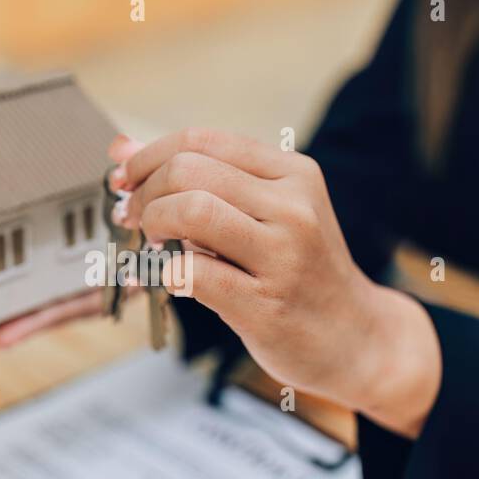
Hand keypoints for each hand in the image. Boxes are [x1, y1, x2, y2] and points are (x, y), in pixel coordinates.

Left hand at [113, 129, 441, 434]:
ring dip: (153, 224)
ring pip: (191, 211)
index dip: (149, 157)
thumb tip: (122, 147)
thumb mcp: (266, 213)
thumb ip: (202, 179)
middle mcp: (293, 208)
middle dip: (144, 192)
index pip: (203, 140)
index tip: (125, 180)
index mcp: (294, 174)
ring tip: (153, 242)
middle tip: (133, 216)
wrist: (357, 338)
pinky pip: (193, 273)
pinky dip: (165, 271)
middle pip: (190, 171)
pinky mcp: (265, 306)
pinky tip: (168, 276)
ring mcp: (283, 257)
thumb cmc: (302, 273)